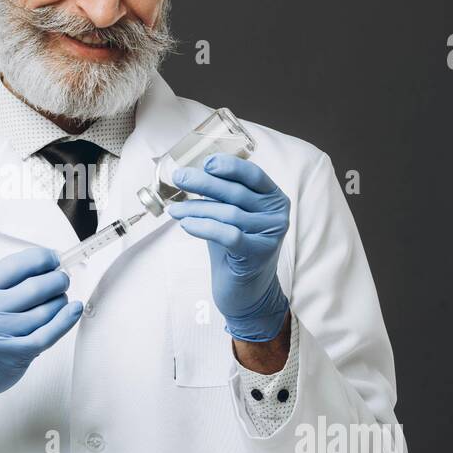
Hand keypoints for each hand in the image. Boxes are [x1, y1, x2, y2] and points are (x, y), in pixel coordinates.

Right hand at [0, 247, 83, 420]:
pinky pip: (48, 334)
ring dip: (60, 301)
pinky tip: (72, 311)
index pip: (16, 265)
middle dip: (57, 280)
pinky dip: (66, 320)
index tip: (54, 259)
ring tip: (60, 300)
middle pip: (35, 286)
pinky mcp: (14, 354)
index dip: (42, 259)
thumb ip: (7, 282)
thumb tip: (47, 264)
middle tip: (61, 280)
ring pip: (45, 310)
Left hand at [168, 153, 290, 341]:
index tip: (205, 162)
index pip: (253, 174)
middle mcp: (277, 214)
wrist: (245, 290)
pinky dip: (204, 227)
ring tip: (175, 210)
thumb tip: (190, 174)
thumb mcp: (230, 216)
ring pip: (228, 213)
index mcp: (273, 198)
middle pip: (236, 192)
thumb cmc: (235, 248)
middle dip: (204, 183)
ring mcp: (270, 235)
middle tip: (179, 178)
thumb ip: (220, 196)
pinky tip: (186, 224)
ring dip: (196, 208)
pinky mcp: (259, 254)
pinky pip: (228, 234)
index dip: (229, 166)